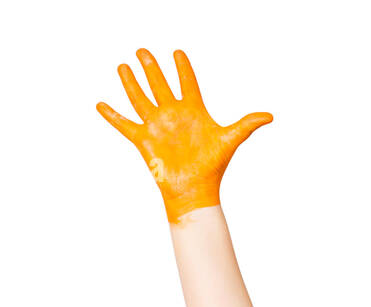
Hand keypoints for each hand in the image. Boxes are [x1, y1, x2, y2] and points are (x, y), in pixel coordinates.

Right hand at [96, 49, 271, 222]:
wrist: (195, 191)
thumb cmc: (213, 167)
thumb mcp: (230, 140)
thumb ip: (246, 124)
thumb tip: (269, 115)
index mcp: (194, 112)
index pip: (187, 83)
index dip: (183, 68)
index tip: (178, 52)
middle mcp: (173, 115)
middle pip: (159, 85)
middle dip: (151, 68)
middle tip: (143, 51)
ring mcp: (157, 126)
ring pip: (140, 99)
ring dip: (131, 83)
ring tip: (123, 66)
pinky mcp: (143, 140)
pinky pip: (124, 124)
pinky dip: (112, 115)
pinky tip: (101, 104)